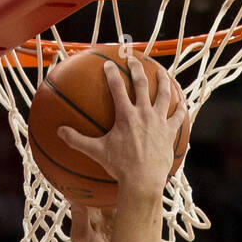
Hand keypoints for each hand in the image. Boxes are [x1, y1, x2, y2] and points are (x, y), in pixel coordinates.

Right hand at [58, 58, 181, 197]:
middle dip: (136, 69)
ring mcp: (159, 122)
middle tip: (133, 60)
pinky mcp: (170, 132)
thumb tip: (60, 132)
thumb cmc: (120, 168)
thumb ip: (78, 141)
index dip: (112, 73)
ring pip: (164, 95)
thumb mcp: (97, 152)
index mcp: (126, 115)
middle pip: (141, 84)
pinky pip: (178, 116)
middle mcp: (144, 114)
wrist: (143, 181)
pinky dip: (180, 108)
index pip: (117, 87)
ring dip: (163, 81)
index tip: (109, 63)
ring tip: (161, 72)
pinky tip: (182, 102)